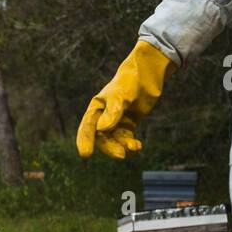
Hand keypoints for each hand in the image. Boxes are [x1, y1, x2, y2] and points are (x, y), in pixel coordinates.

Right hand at [76, 40, 174, 159]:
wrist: (147, 75)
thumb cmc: (129, 82)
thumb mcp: (120, 96)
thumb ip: (112, 112)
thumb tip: (101, 130)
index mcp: (96, 109)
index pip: (87, 127)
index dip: (85, 141)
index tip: (86, 155)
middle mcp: (103, 116)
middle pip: (102, 137)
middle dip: (110, 147)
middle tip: (120, 155)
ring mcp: (116, 121)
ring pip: (115, 139)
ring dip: (122, 146)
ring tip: (133, 148)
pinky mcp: (128, 124)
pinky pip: (126, 138)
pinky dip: (131, 144)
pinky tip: (137, 146)